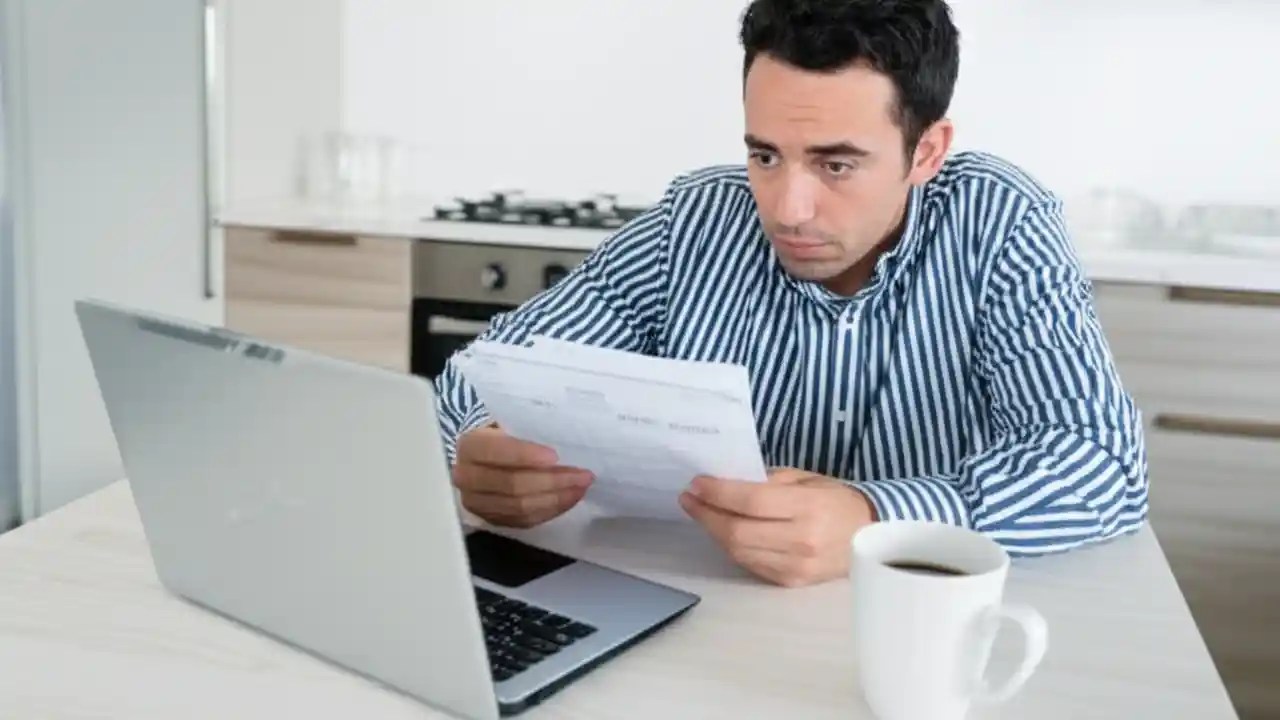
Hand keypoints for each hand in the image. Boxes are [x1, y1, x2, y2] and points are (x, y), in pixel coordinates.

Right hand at [452, 424, 593, 527]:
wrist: (479, 458)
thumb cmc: (501, 435)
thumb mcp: (507, 424)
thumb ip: (526, 433)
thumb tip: (564, 444)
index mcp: (470, 446)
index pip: (496, 452)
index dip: (525, 455)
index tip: (555, 456)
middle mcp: (467, 477)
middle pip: (512, 485)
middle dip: (552, 481)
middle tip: (583, 475)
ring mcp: (477, 503)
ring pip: (520, 507)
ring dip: (556, 498)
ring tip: (581, 487)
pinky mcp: (491, 519)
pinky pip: (524, 521)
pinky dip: (551, 511)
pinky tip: (570, 499)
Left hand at [678, 467, 876, 586]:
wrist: (870, 535)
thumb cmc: (836, 500)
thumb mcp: (806, 479)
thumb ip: (766, 482)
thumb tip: (724, 484)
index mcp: (809, 507)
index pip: (751, 502)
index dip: (718, 493)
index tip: (696, 483)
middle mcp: (802, 541)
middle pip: (738, 532)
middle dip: (706, 514)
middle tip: (690, 497)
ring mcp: (796, 567)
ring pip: (738, 552)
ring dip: (714, 531)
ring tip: (701, 512)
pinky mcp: (791, 582)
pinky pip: (750, 564)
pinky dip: (732, 546)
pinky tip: (724, 531)